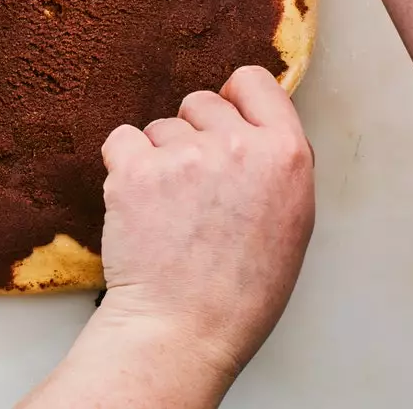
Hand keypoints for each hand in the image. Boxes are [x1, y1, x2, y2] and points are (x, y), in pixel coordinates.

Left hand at [95, 65, 315, 383]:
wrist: (183, 329)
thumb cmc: (240, 292)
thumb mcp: (291, 222)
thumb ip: (273, 165)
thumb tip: (248, 127)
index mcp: (287, 156)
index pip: (254, 82)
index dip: (235, 100)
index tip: (225, 123)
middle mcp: (238, 146)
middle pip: (201, 101)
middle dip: (194, 134)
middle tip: (195, 188)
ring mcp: (185, 154)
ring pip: (160, 126)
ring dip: (159, 156)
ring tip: (170, 211)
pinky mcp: (135, 168)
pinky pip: (121, 140)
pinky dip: (123, 166)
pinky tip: (139, 206)